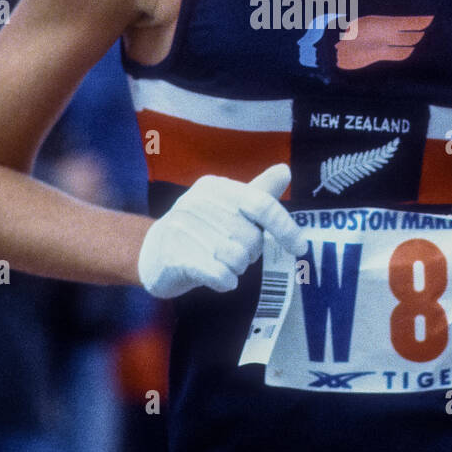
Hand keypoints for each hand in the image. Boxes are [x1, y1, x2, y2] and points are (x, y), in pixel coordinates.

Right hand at [137, 163, 307, 298]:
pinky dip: (225, 281)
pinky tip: (218, 278)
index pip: (261, 204)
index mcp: (216, 187)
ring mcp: (184, 228)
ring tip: (221, 263)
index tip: (300, 247)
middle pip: (251, 237)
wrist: (151, 253)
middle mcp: (198, 202)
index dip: (284, 227)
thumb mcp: (228, 207)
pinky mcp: (175, 256)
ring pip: (237, 257)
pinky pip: (218, 274)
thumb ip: (258, 193)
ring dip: (236, 268)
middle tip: (233, 252)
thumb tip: (285, 170)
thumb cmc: (200, 230)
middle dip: (250, 252)